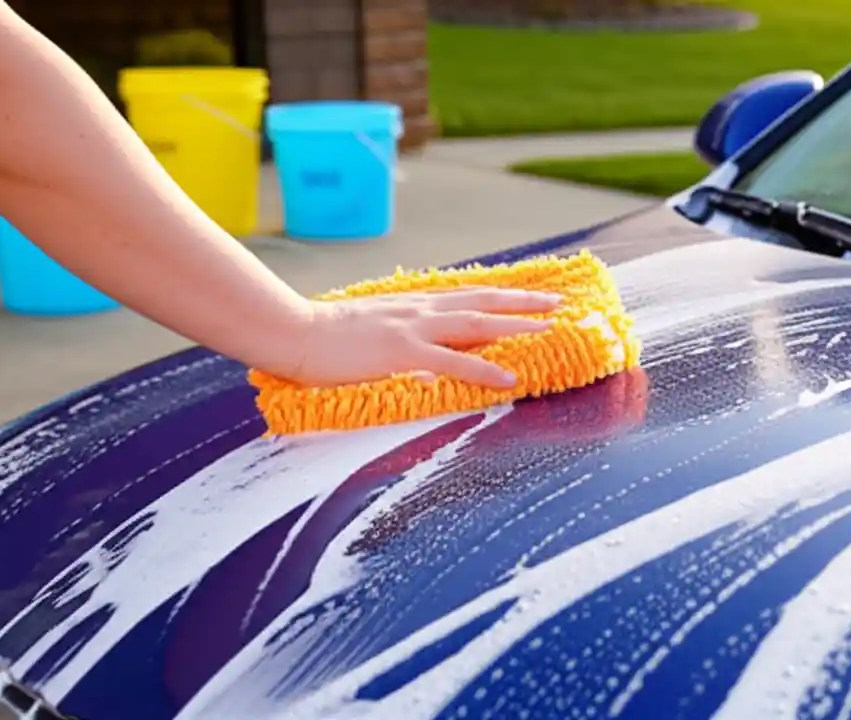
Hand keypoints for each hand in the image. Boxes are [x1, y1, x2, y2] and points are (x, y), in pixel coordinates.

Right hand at [270, 288, 562, 387]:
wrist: (291, 332)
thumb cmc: (323, 335)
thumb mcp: (370, 326)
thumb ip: (400, 331)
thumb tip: (426, 353)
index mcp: (411, 303)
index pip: (467, 294)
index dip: (501, 294)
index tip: (530, 294)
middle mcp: (418, 309)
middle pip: (482, 301)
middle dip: (523, 302)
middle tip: (558, 302)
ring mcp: (412, 330)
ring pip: (476, 324)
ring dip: (516, 326)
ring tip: (549, 329)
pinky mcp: (402, 353)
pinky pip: (453, 363)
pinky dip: (484, 370)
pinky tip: (510, 378)